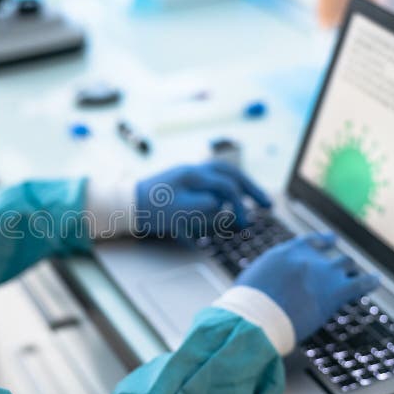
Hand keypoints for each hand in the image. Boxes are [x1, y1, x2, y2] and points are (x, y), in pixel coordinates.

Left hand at [134, 161, 270, 239]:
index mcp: (194, 175)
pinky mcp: (184, 179)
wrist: (126, 203)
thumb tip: (221, 204)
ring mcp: (189, 172)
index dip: (240, 206)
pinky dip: (225, 186)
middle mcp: (194, 170)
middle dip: (251, 188)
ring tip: (253, 199)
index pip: (227, 187)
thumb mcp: (178, 212)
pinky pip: (211, 178)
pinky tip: (229, 198)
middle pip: (230, 173)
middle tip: (267, 204)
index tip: (245, 223)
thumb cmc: (151, 209)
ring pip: (222, 172)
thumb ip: (204, 207)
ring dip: (240, 185)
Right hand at [236, 233, 379, 340]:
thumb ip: (267, 274)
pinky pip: (361, 283)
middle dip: (336, 263)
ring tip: (358, 275)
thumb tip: (268, 282)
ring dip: (351, 271)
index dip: (322, 240)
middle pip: (330, 256)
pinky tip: (376, 280)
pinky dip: (371, 281)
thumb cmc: (248, 303)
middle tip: (341, 267)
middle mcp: (307, 258)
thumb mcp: (252, 279)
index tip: (330, 239)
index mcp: (285, 253)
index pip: (309, 242)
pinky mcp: (335, 292)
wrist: (258, 316)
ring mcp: (323, 273)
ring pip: (346, 265)